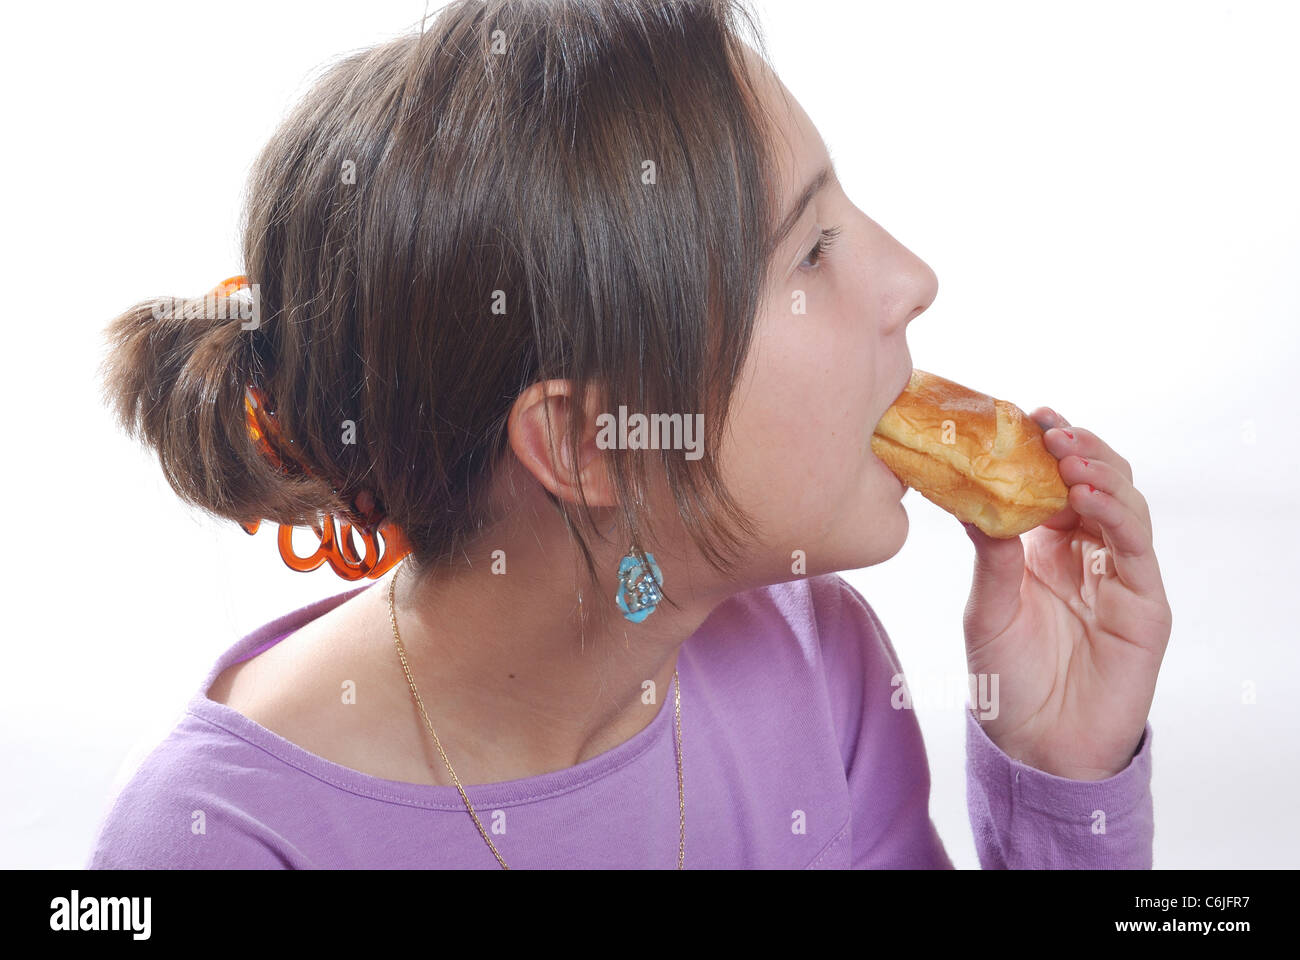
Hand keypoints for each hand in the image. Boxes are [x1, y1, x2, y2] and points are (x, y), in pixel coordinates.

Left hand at [959, 407, 1171, 779]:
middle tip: (1049, 428)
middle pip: (1096, 482)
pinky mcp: (1145, 605)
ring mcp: (1120, 576)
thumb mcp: (986, 606)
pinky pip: (1138, 548)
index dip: (1047, 447)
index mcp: (1045, 546)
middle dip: (1077, 449)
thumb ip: (988, 550)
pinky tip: (1090, 497)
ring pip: (1124, 505)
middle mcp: (1086, 553)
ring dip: (1099, 474)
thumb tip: (967, 491)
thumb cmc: (1005, 678)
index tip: (1027, 414)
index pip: (1054, 482)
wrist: (1035, 746)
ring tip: (1067, 457)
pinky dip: (1117, 515)